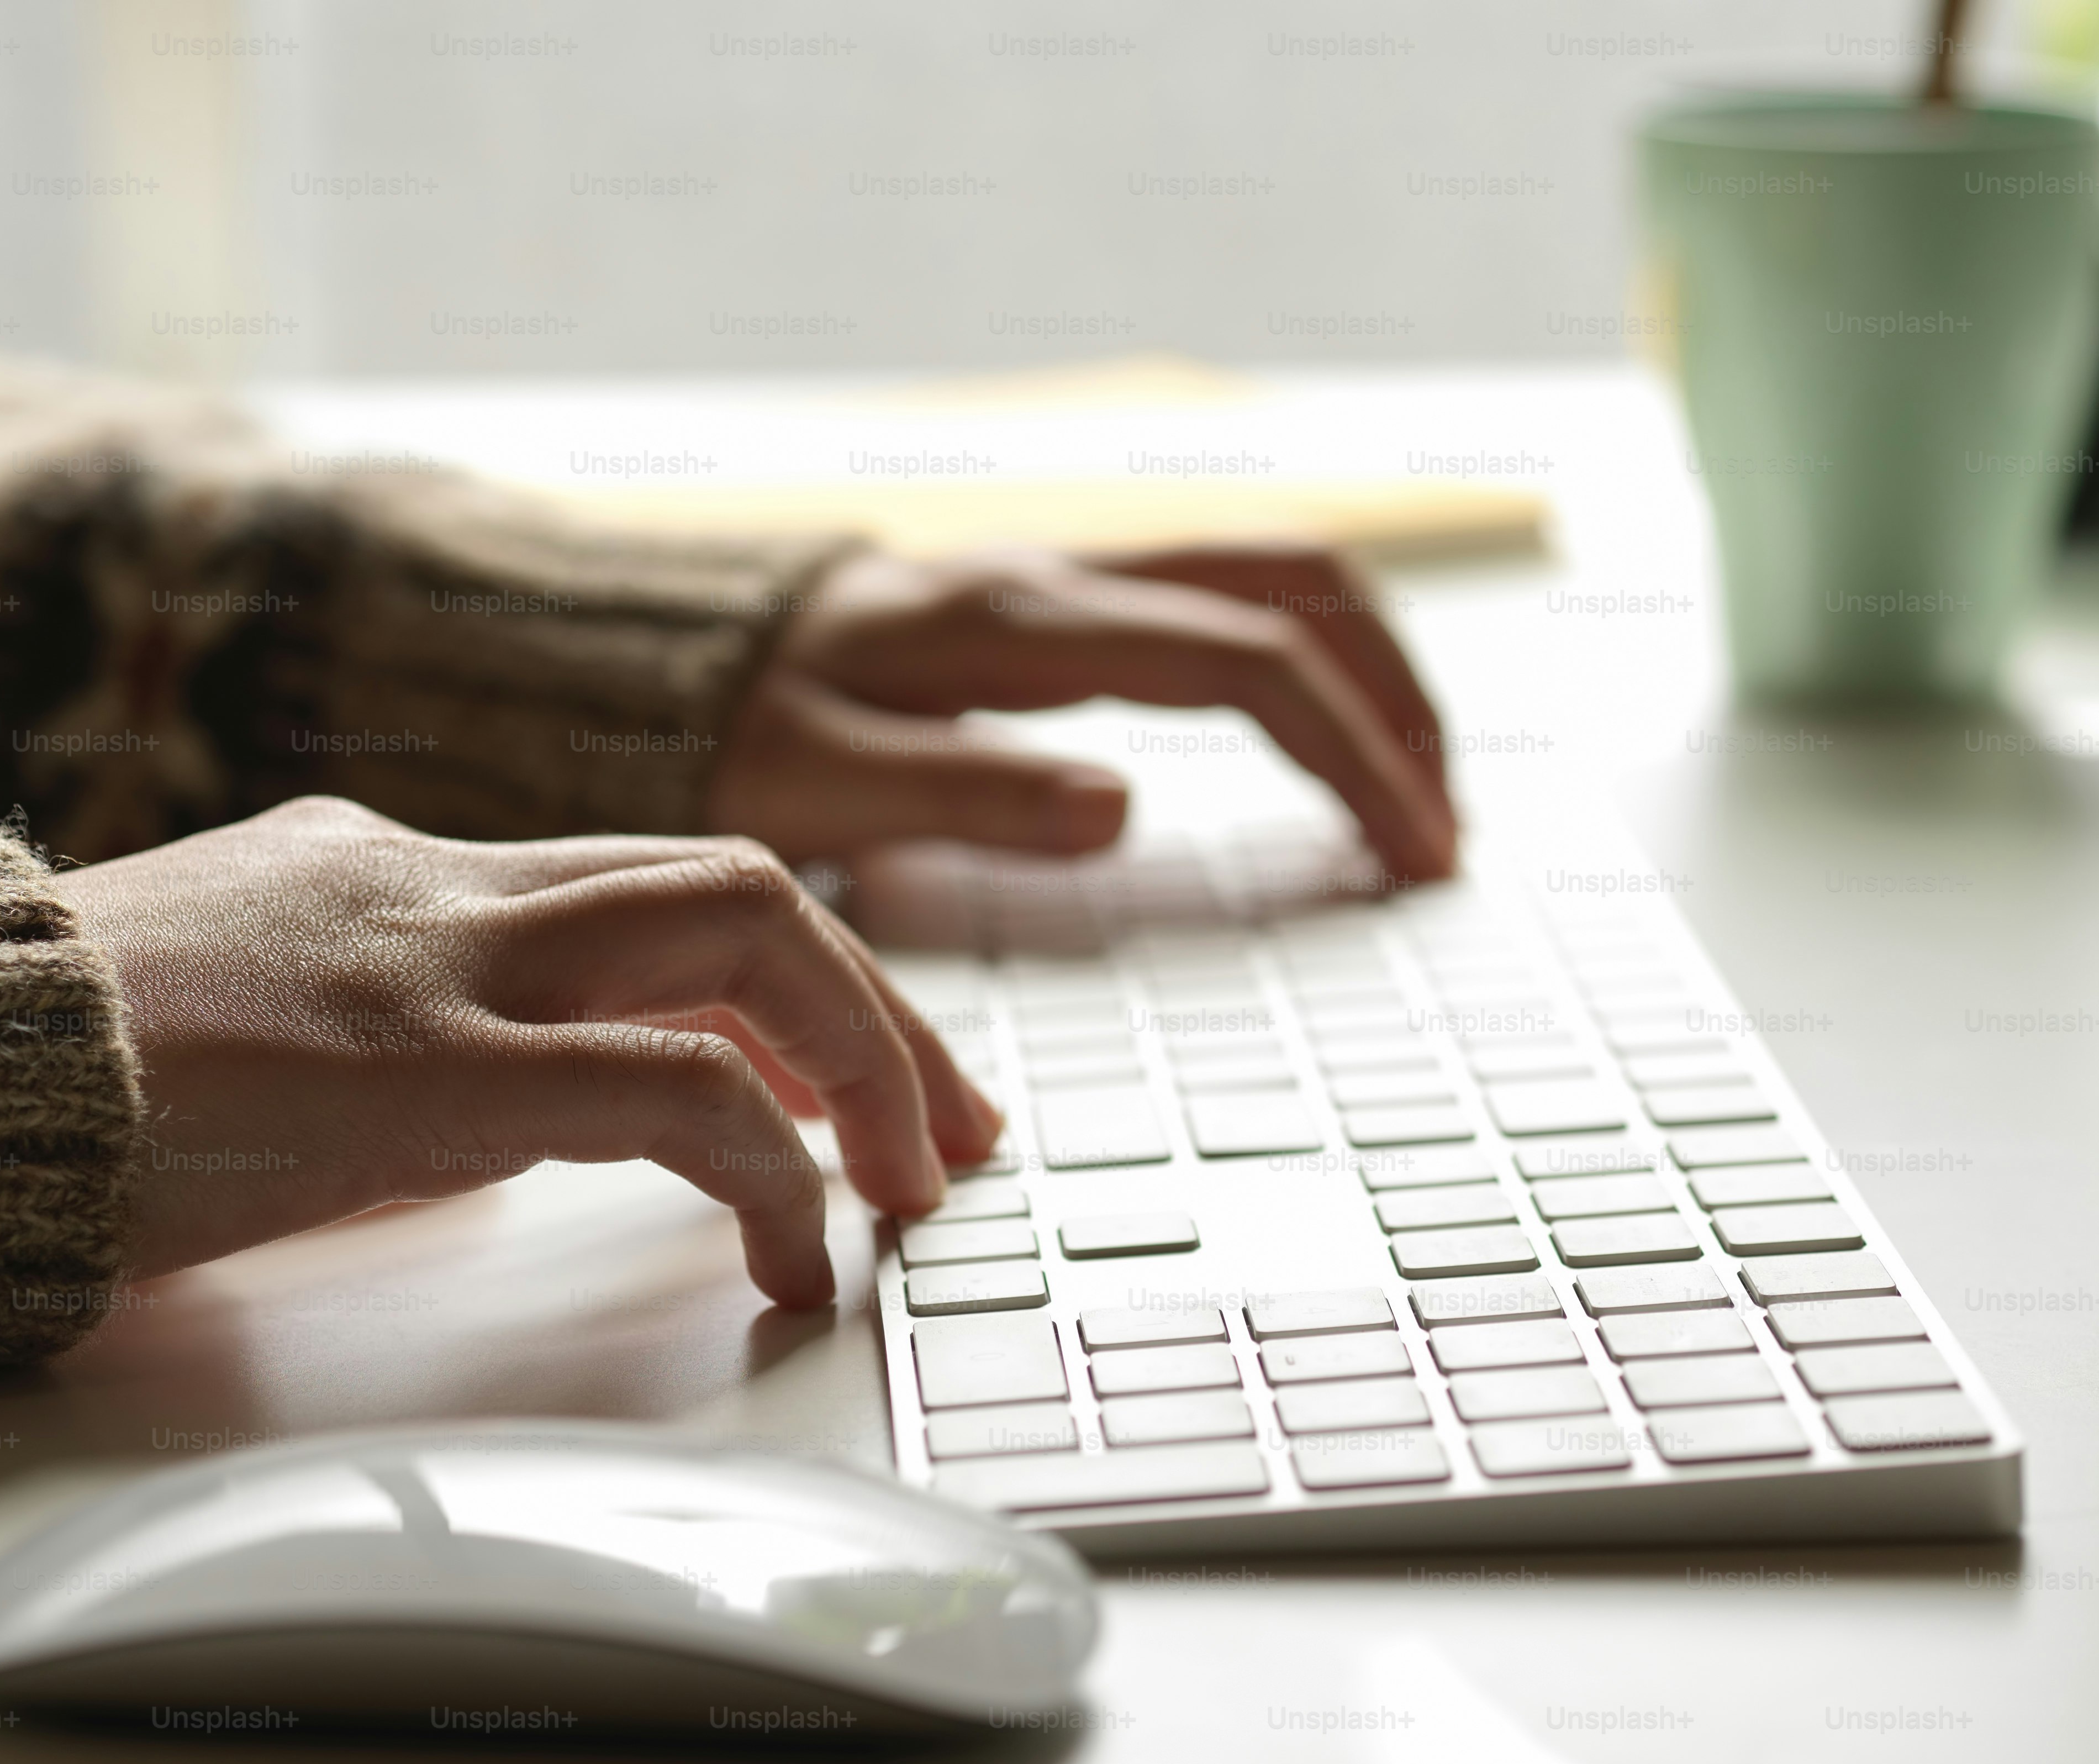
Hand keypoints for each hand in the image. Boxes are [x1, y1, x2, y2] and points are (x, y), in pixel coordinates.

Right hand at [51, 797, 998, 1300]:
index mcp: (381, 874)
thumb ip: (367, 1062)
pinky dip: (768, 1170)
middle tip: (946, 1126)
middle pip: (736, 881)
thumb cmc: (41, 1084)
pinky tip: (786, 1255)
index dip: (770, 979)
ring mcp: (438, 958)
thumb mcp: (236, 1041)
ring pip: (751, 933)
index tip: (834, 1075)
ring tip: (909, 1183)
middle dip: (876, 1001)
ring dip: (869, 1061)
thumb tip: (472, 1147)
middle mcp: (432, 883)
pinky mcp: (435, 1066)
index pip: (635, 889)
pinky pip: (680, 1090)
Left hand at [708, 543, 1460, 879]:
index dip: (1353, 751)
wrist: (654, 650)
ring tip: (1413, 789)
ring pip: (1279, 578)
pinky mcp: (1065, 601)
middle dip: (1399, 700)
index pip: (1250, 662)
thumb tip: (1123, 808)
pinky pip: (1228, 603)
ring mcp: (1072, 578)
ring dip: (1368, 672)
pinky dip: (1308, 666)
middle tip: (1444, 827)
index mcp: (1023, 624)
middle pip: (1302, 589)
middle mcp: (1066, 578)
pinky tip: (1324, 746)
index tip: (1413, 850)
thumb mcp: (816, 781)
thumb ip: (964, 796)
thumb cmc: (731, 723)